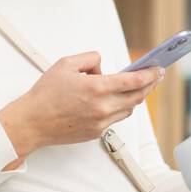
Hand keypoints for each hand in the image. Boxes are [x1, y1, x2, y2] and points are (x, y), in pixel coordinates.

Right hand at [0, 51, 163, 162]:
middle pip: (137, 97)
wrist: (32, 122)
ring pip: (128, 109)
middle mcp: (102, 108)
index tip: (158, 69)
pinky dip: (118, 108)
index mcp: (97, 88)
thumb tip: (103, 66)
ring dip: (135, 97)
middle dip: (149, 85)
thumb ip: (90, 59)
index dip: (150, 74)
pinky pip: (115, 119)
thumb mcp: (66, 64)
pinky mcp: (96, 133)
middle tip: (155, 77)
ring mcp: (100, 123)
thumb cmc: (45, 94)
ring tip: (136, 87)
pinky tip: (115, 100)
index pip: (134, 80)